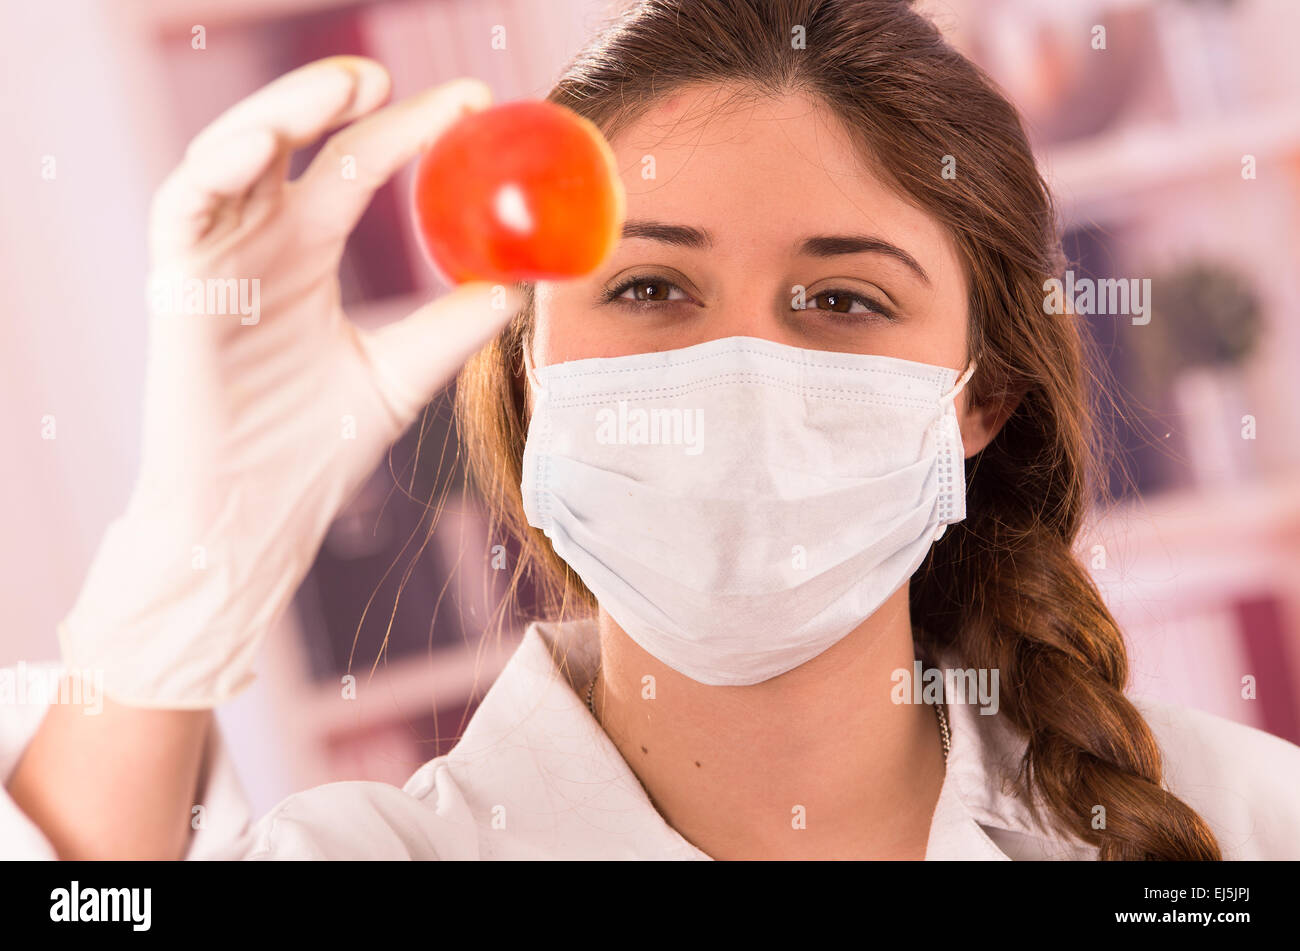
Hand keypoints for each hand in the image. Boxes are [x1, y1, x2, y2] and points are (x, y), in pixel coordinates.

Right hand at [58, 57, 521, 707]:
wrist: (255, 518)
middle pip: (294, 141)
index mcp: (308, 252)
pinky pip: (181, 207)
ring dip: (282, 109)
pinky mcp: (178, 288)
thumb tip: (518, 288)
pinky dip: (216, 168)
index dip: (410, 126)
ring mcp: (217, 259)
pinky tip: (261, 147)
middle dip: (338, 96)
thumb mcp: (399, 378)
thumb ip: (450, 331)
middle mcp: (262, 242)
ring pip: (233, 153)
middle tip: (395, 74)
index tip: (475, 101)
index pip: (358, 165)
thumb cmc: (311, 451)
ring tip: (343, 88)